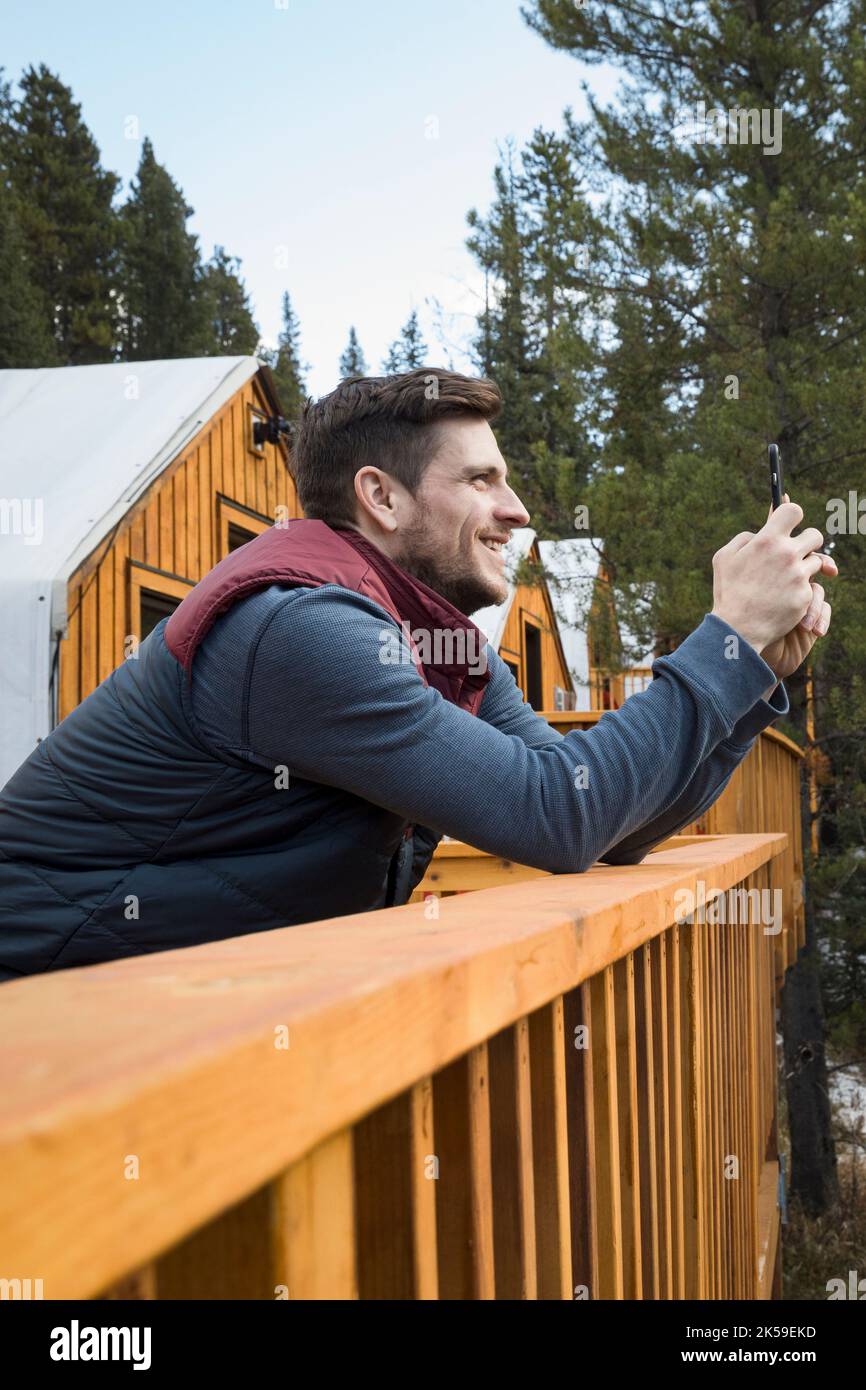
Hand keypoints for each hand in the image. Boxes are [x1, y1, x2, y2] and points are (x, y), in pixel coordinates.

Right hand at [711, 495, 836, 661]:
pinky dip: (801, 590)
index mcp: (767, 541)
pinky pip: (812, 586)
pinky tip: (785, 598)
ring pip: (817, 562)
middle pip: (815, 535)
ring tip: (787, 578)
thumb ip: (744, 539)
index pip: (794, 511)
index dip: (793, 515)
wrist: (738, 629)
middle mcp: (787, 554)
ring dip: (805, 567)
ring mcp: (799, 575)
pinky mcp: (805, 595)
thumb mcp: (723, 557)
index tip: (790, 523)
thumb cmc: (728, 591)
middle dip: (808, 542)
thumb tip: (759, 534)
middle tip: (797, 551)